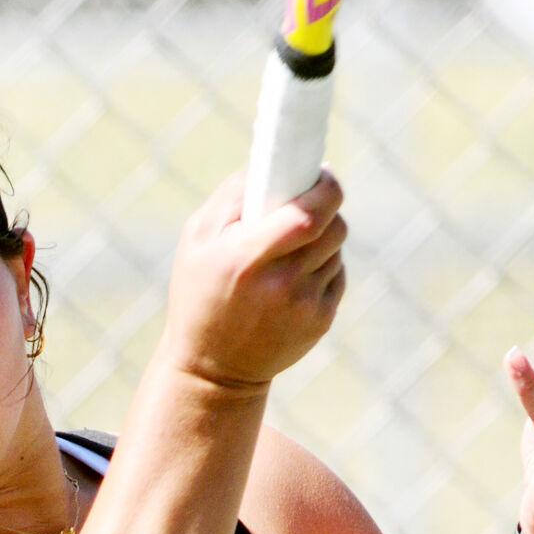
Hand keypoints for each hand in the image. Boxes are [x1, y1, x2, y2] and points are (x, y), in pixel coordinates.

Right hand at [161, 169, 346, 390]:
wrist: (212, 369)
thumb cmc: (199, 294)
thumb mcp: (197, 240)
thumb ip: (233, 196)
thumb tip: (276, 165)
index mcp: (247, 258)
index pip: (309, 215)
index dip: (326, 188)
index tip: (323, 174)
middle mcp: (282, 284)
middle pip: (334, 227)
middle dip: (327, 208)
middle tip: (309, 203)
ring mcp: (306, 306)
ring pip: (337, 250)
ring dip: (322, 239)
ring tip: (290, 248)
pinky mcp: (321, 321)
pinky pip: (336, 276)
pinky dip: (321, 267)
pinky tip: (294, 277)